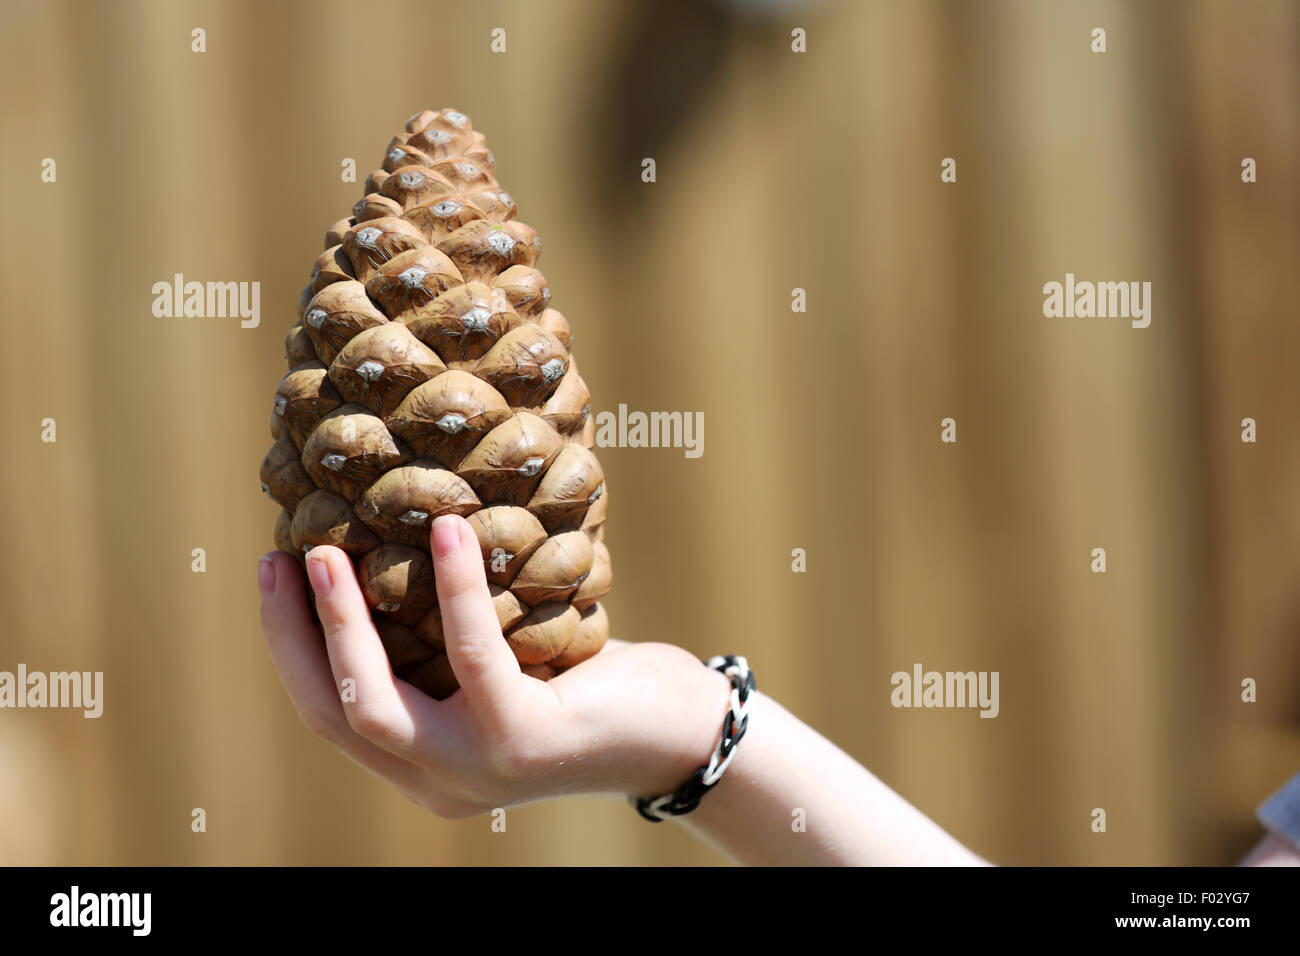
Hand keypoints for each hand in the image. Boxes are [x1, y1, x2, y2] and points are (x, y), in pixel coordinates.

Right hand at [257, 514, 728, 818]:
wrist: (679, 732)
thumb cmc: (595, 683)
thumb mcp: (509, 663)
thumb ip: (451, 639)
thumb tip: (408, 535)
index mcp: (428, 764)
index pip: (334, 712)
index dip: (292, 646)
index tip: (276, 576)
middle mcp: (440, 782)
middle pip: (332, 714)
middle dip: (291, 637)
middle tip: (280, 558)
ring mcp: (477, 771)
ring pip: (371, 704)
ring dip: (341, 624)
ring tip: (327, 550)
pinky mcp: (522, 742)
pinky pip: (471, 659)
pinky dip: (453, 591)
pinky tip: (453, 530)